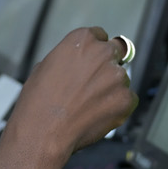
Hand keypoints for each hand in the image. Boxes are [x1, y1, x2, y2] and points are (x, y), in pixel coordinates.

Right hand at [8, 27, 136, 160]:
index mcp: (83, 40)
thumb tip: (76, 63)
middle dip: (108, 65)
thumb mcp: (45, 66)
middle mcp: (103, 53)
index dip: (95, 50)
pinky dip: (117, 107)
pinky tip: (98, 114)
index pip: (100, 36)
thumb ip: (68, 58)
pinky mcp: (126, 99)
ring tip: (90, 105)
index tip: (92, 61)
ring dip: (112, 88)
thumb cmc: (39, 102)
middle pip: (117, 52)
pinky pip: (128, 99)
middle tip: (95, 83)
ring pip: (122, 78)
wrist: (43, 132)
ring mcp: (117, 76)